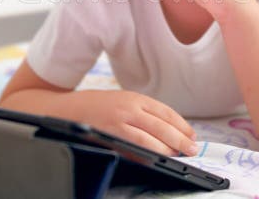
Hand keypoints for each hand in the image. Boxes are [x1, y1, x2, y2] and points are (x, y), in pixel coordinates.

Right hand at [69, 90, 198, 156]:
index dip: (182, 125)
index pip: (166, 112)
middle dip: (181, 140)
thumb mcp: (121, 100)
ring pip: (151, 140)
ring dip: (167, 150)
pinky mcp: (109, 138)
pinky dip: (147, 156)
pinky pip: (133, 150)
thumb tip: (167, 128)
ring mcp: (118, 124)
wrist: (66, 109)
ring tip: (177, 156)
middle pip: (163, 127)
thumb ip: (142, 111)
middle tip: (192, 149)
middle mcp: (128, 109)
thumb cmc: (95, 106)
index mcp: (134, 98)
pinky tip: (155, 160)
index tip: (192, 135)